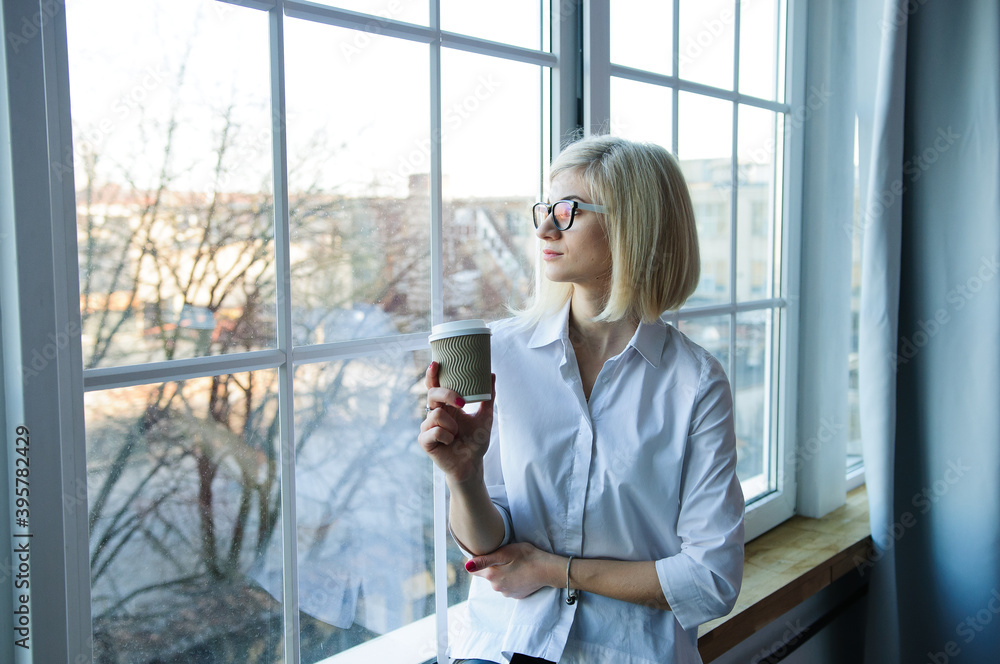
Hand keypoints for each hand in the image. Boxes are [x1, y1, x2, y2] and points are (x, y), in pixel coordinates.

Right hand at [418, 362, 495, 483]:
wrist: (472, 464)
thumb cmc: (475, 441)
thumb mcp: (485, 417)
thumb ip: (488, 397)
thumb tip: (491, 375)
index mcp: (446, 406)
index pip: (435, 386)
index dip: (432, 374)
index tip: (436, 363)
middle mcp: (434, 413)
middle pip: (432, 393)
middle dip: (446, 394)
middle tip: (462, 403)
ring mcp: (427, 427)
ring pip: (436, 414)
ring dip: (452, 425)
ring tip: (457, 435)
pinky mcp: (424, 441)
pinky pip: (434, 431)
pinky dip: (446, 436)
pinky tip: (449, 443)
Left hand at [465, 542, 559, 599]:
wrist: (548, 570)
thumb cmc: (527, 557)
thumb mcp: (505, 552)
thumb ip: (485, 560)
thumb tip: (467, 566)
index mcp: (492, 576)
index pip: (474, 570)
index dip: (477, 561)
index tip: (485, 553)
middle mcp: (496, 588)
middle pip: (487, 575)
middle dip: (492, 567)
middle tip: (504, 556)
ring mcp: (507, 593)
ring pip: (498, 581)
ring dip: (503, 573)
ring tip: (514, 564)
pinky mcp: (517, 595)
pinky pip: (508, 586)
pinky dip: (512, 580)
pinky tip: (520, 572)